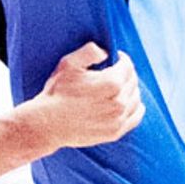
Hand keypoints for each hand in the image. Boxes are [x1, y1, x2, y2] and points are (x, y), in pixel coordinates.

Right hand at [23, 42, 144, 149]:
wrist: (48, 124)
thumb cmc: (57, 91)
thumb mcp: (69, 64)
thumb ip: (90, 51)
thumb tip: (106, 51)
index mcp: (111, 83)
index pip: (127, 65)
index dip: (121, 58)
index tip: (114, 57)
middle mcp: (119, 102)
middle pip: (132, 80)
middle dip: (125, 73)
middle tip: (114, 70)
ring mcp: (118, 119)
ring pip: (136, 97)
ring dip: (130, 89)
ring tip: (119, 86)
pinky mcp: (116, 132)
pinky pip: (136, 116)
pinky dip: (135, 107)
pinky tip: (128, 102)